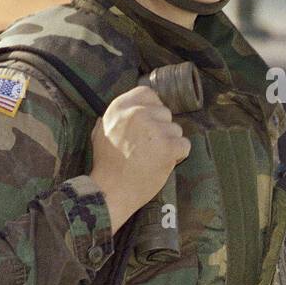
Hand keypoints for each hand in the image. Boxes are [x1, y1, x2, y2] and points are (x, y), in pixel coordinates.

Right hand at [88, 85, 190, 226]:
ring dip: (170, 144)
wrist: (110, 191)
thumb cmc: (106, 165)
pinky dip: (178, 155)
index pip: (148, 94)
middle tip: (149, 148)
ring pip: (176, 130)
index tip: (151, 123)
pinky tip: (163, 163)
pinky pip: (184, 145)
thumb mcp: (101, 132)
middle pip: (165, 113)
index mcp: (120, 107)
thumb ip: (115, 117)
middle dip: (162, 130)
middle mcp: (137, 114)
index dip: (153, 109)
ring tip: (153, 158)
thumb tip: (125, 111)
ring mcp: (154, 129)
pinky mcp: (167, 147)